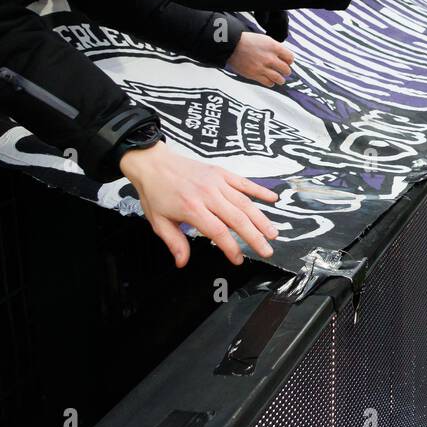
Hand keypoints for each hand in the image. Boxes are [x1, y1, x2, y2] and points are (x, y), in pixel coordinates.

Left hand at [118, 143, 278, 266]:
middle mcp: (208, 195)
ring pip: (245, 203)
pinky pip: (244, 182)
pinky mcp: (221, 172)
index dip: (231, 248)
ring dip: (261, 219)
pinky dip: (259, 191)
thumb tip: (182, 262)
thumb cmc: (155, 193)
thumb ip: (174, 242)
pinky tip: (272, 199)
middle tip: (267, 251)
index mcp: (192, 208)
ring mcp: (217, 182)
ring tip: (273, 233)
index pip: (218, 232)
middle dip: (255, 237)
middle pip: (238, 219)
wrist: (153, 163)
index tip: (238, 260)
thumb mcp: (159, 222)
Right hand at [227, 31, 293, 86]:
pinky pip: (268, 83)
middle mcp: (270, 58)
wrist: (232, 45)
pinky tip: (269, 80)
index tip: (287, 62)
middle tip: (283, 71)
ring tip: (279, 79)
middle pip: (286, 70)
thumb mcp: (265, 39)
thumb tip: (284, 57)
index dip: (289, 61)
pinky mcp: (255, 75)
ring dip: (280, 79)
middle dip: (286, 71)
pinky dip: (271, 83)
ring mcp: (262, 67)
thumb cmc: (247, 41)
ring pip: (279, 79)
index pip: (290, 58)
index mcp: (274, 47)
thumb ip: (276, 48)